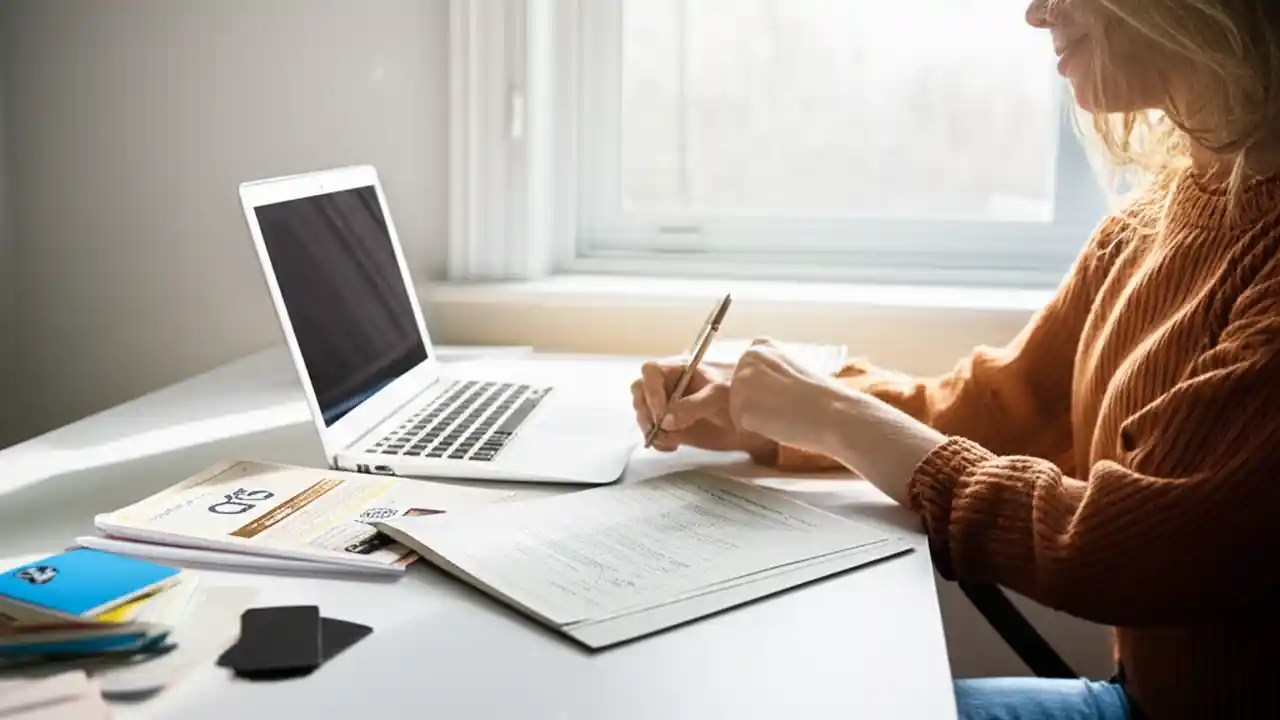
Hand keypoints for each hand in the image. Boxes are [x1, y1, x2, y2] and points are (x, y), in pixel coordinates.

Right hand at [631, 359, 777, 461]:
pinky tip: (671, 447)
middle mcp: (670, 387)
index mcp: (680, 371)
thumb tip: (666, 421)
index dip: (651, 390)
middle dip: (645, 411)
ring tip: (667, 440)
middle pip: (640, 392)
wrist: (752, 420)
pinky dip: (657, 441)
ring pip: (643, 413)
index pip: (651, 372)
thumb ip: (692, 406)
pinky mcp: (673, 427)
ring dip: (648, 427)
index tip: (662, 412)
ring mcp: (669, 407)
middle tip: (658, 428)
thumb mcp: (718, 397)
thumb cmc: (737, 397)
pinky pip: (654, 432)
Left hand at [731, 338, 945, 504]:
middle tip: (784, 408)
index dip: (761, 393)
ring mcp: (742, 380)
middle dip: (753, 406)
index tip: (784, 396)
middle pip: (734, 393)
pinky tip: (777, 424)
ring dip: (755, 419)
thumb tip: (748, 389)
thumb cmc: (820, 399)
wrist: (836, 414)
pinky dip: (756, 431)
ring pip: (735, 410)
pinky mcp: (740, 405)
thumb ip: (765, 374)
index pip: (743, 375)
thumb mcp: (790, 371)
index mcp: (761, 346)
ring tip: (782, 415)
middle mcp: (747, 357)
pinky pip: (739, 426)